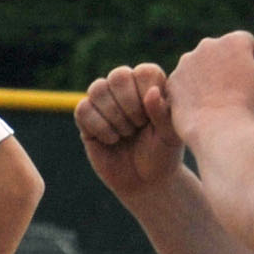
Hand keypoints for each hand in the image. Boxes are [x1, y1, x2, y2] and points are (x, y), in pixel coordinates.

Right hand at [76, 63, 185, 201]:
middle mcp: (127, 90)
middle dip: (129, 104)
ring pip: (97, 88)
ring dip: (113, 115)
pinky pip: (83, 109)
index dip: (146, 93)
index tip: (151, 117)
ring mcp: (105, 103)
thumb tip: (152, 92)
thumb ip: (164, 114)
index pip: (144, 72)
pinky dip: (98, 126)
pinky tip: (111, 140)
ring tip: (125, 133)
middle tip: (138, 126)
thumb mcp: (170, 136)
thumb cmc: (162, 155)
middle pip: (118, 75)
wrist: (145, 182)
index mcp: (151, 87)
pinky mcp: (87, 119)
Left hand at [168, 33, 253, 151]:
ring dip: (209, 78)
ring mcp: (187, 62)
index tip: (251, 84)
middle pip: (222, 53)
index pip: (246, 44)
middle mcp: (208, 45)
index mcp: (234, 40)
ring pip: (202, 67)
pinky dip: (193, 91)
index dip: (252, 65)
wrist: (220, 132)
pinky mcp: (173, 81)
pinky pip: (186, 82)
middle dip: (228, 67)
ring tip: (218, 103)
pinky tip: (203, 107)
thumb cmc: (250, 106)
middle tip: (235, 95)